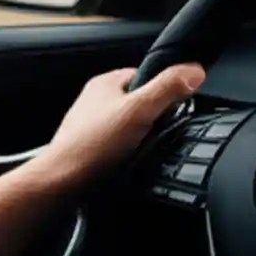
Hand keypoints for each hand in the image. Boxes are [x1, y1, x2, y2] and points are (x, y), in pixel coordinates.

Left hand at [35, 64, 205, 190]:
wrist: (61, 184)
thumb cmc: (93, 145)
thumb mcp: (140, 110)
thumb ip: (168, 89)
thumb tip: (195, 71)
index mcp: (106, 82)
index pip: (146, 75)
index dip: (164, 90)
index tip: (174, 108)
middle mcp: (95, 100)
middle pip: (139, 103)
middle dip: (152, 118)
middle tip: (159, 133)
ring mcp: (91, 125)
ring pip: (129, 126)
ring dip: (140, 139)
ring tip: (144, 151)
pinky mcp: (89, 149)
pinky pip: (118, 146)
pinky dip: (127, 154)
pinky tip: (130, 163)